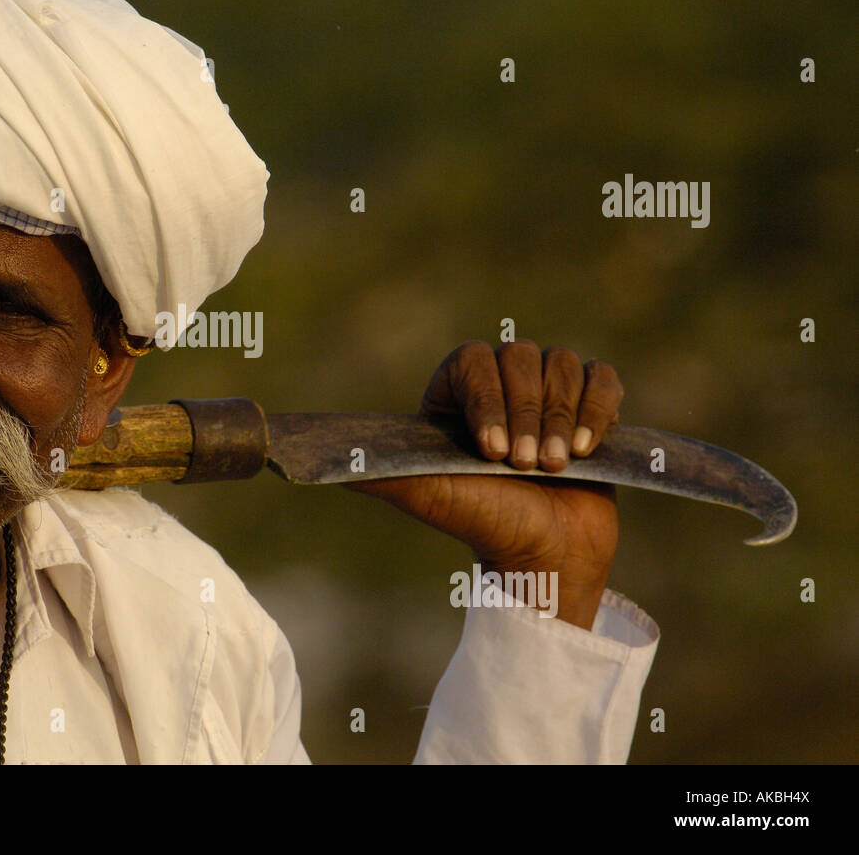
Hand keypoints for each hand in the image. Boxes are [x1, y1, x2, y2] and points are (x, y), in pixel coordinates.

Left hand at [344, 339, 623, 629]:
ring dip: (561, 418)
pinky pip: (602, 377)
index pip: (472, 359)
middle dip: (528, 414)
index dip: (488, 398)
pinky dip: (598, 409)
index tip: (493, 452)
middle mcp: (501, 386)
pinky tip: (585, 449)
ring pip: (563, 364)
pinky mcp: (589, 406)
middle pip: (521, 356)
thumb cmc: (482, 524)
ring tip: (556, 466)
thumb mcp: (424, 494)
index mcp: (456, 395)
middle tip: (526, 467)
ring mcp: (547, 394)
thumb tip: (312, 462)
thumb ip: (378, 470)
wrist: (544, 557)